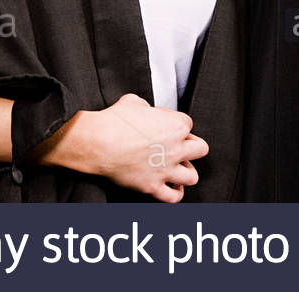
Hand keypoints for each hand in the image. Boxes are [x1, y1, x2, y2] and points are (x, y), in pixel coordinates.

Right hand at [42, 93, 208, 202]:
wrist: (97, 143)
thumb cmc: (113, 122)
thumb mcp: (135, 102)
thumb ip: (148, 107)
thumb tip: (146, 111)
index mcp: (175, 125)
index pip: (188, 124)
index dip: (176, 125)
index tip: (166, 127)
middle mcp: (176, 148)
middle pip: (201, 149)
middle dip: (191, 147)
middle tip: (180, 147)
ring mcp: (165, 169)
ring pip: (192, 176)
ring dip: (186, 172)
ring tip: (178, 169)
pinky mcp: (152, 186)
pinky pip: (173, 197)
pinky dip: (175, 193)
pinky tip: (171, 188)